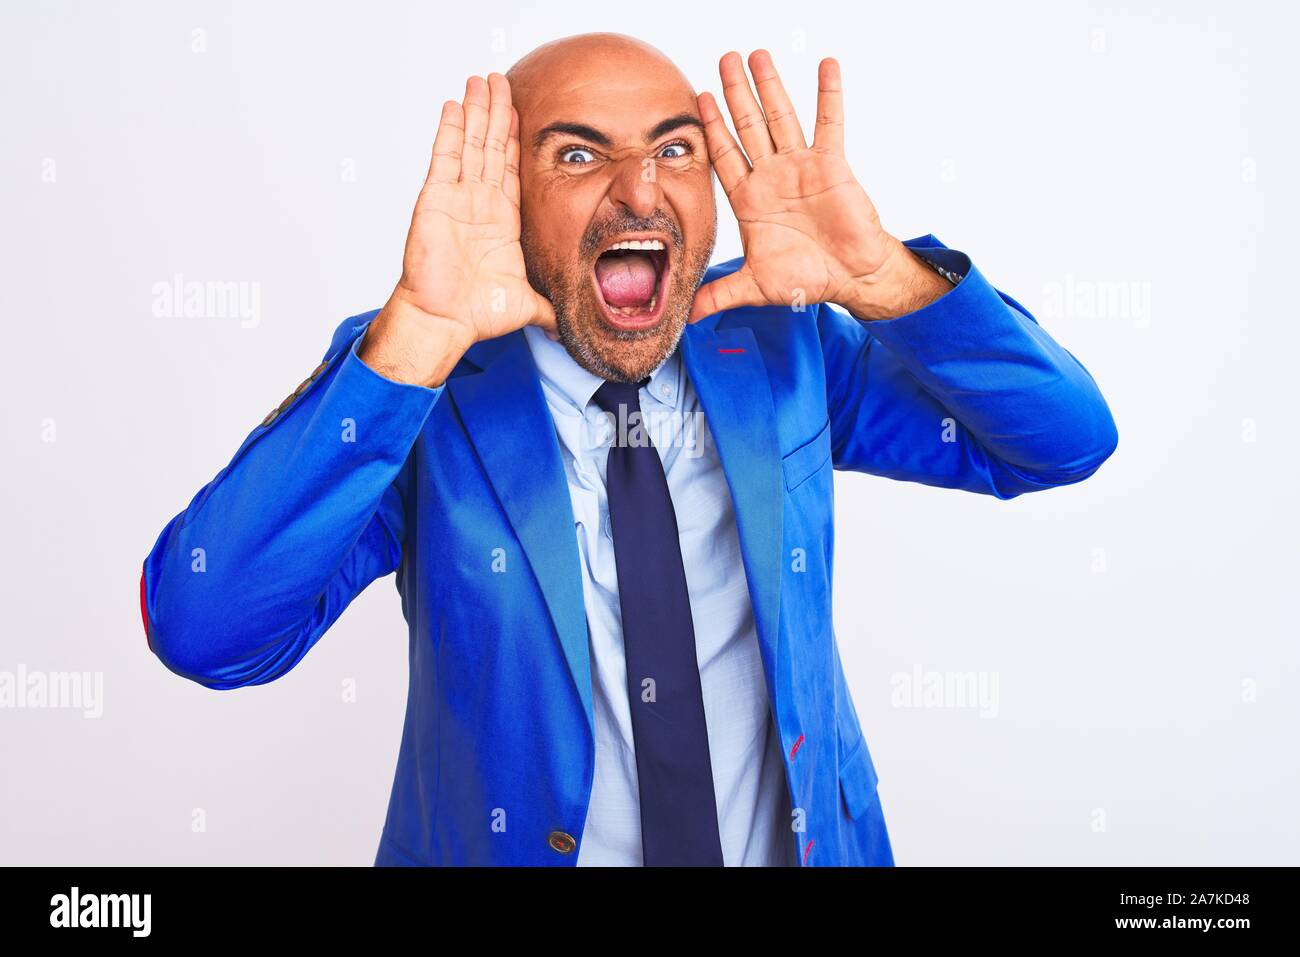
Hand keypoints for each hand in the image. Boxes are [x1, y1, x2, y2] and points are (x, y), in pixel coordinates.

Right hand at [359, 73, 556, 386]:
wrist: (446, 321)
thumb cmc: (477, 314)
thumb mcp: (527, 305)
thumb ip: (549, 310)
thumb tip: (567, 328)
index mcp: (500, 220)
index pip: (509, 168)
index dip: (513, 138)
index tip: (519, 110)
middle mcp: (478, 204)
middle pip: (489, 147)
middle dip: (496, 113)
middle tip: (500, 80)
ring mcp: (456, 199)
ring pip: (469, 144)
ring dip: (475, 111)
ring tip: (481, 80)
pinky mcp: (436, 199)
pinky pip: (444, 158)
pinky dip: (448, 130)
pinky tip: (454, 105)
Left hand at [690, 51, 948, 322]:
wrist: (850, 278)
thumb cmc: (807, 279)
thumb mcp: (754, 287)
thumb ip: (718, 295)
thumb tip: (683, 318)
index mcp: (750, 199)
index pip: (725, 155)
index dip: (711, 128)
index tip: (697, 99)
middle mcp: (772, 176)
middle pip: (748, 126)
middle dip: (735, 93)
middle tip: (724, 59)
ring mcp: (801, 166)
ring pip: (781, 117)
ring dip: (770, 85)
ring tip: (757, 54)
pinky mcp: (832, 164)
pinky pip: (829, 123)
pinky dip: (828, 94)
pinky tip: (825, 64)